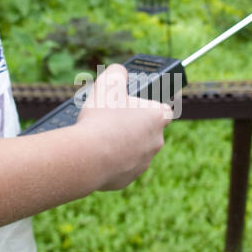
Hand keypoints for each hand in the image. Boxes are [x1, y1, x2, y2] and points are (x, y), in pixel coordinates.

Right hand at [74, 64, 173, 190]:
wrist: (87, 156)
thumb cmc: (101, 118)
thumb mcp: (108, 82)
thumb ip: (118, 72)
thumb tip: (120, 72)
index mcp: (157, 118)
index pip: (164, 109)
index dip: (148, 106)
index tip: (134, 105)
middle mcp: (156, 142)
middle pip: (147, 131)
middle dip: (131, 125)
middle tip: (111, 119)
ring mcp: (143, 163)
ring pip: (134, 150)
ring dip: (121, 144)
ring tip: (99, 137)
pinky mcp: (128, 179)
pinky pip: (121, 167)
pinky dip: (111, 161)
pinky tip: (96, 154)